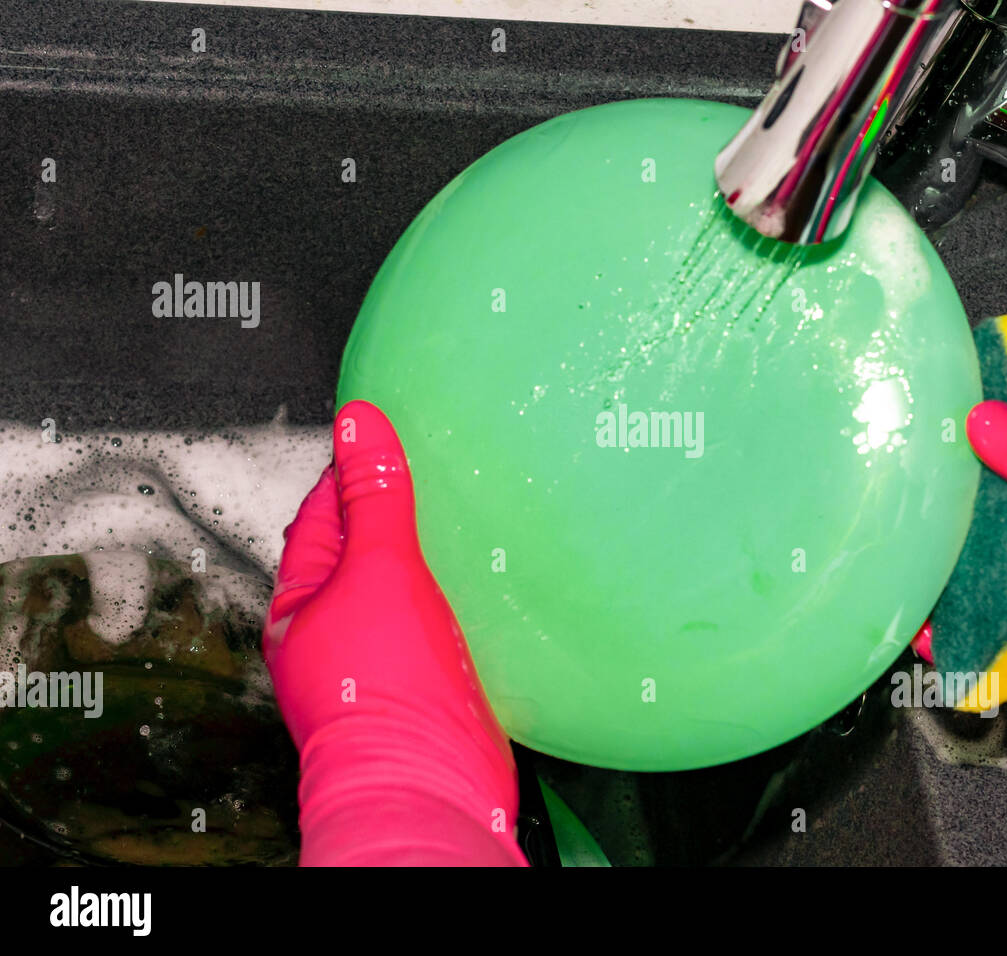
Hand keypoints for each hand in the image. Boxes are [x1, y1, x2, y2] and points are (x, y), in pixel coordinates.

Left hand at [264, 400, 525, 865]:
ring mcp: (381, 662)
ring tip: (467, 521)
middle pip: (364, 553)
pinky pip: (440, 625)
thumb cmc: (382, 694)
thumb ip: (374, 495)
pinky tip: (488, 587)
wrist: (429, 781)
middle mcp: (335, 633)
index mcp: (300, 604)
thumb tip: (358, 422)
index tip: (383, 438)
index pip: (321, 515)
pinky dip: (458, 598)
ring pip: (405, 590)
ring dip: (431, 558)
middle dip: (396, 513)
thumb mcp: (379, 570)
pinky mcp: (428, 683)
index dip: (351, 472)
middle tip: (435, 473)